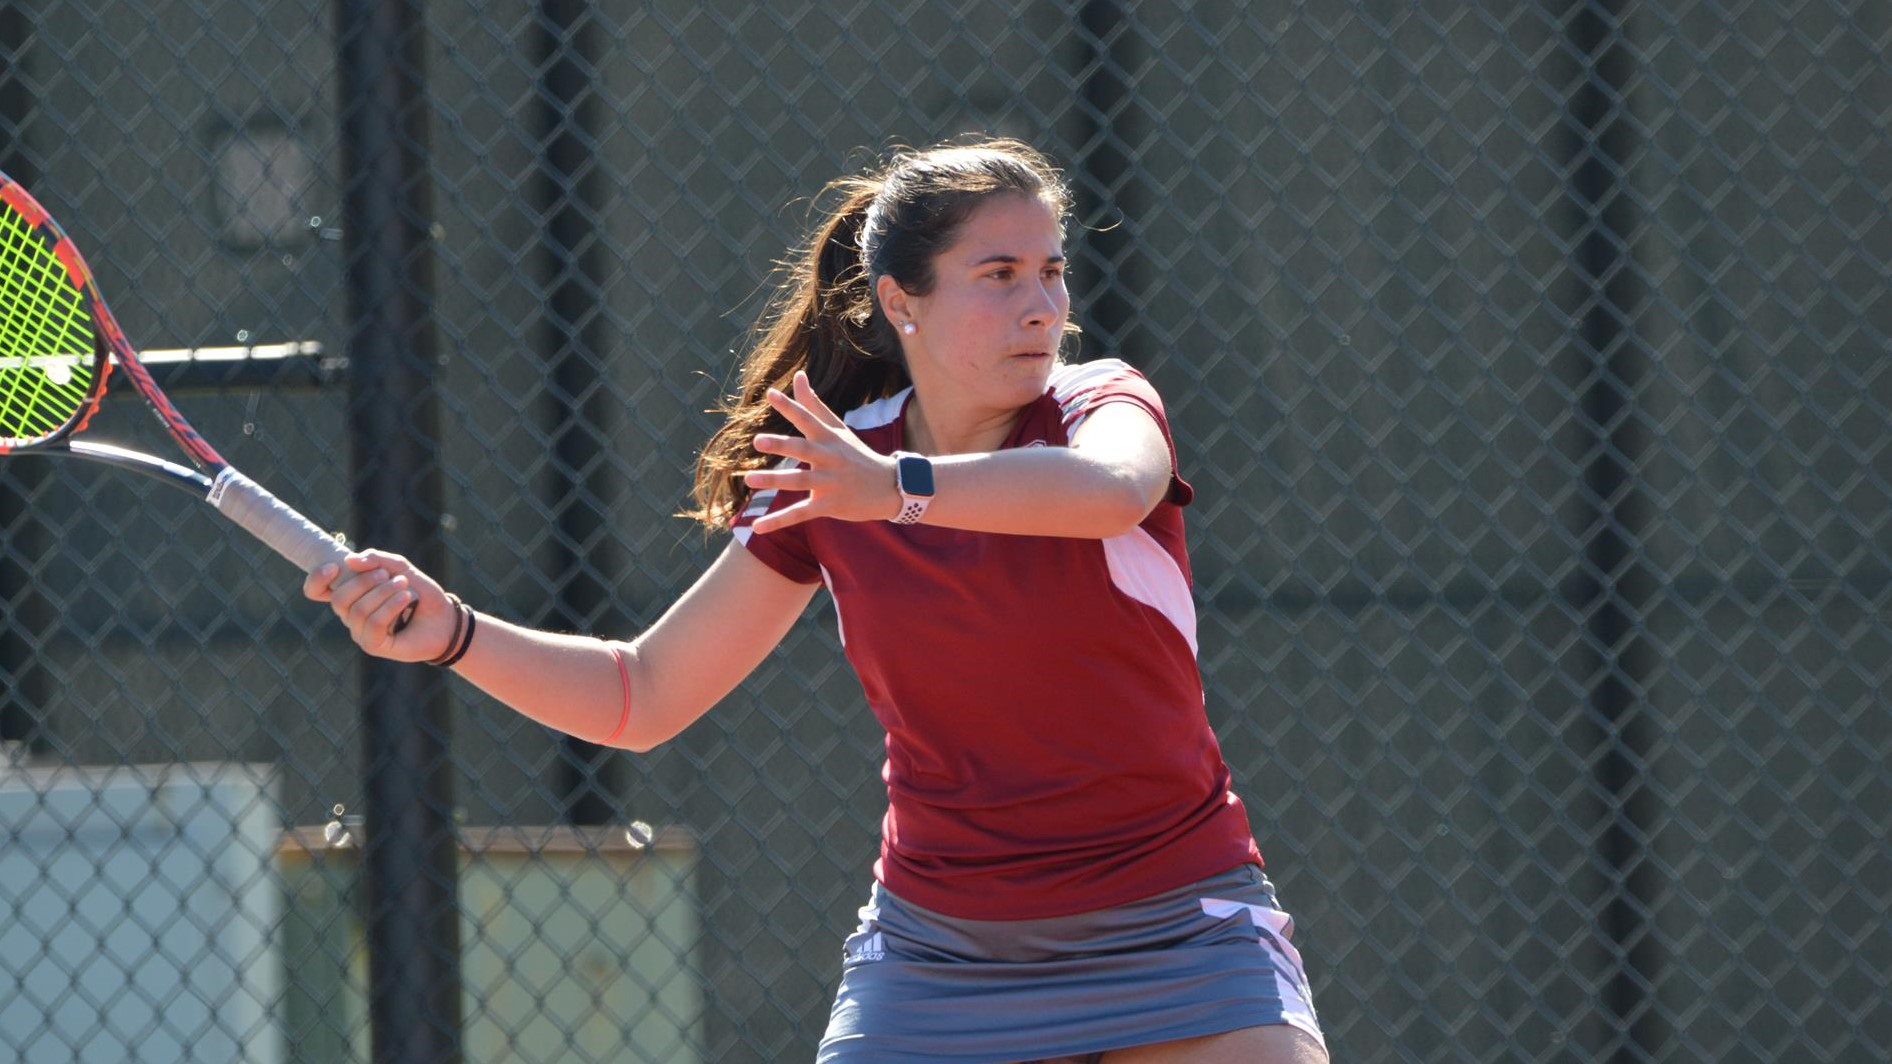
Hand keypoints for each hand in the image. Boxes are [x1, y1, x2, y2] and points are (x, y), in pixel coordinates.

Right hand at [304, 550, 456, 662]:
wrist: (445, 618)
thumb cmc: (421, 594)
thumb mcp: (401, 568)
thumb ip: (377, 559)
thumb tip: (349, 560)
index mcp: (351, 594)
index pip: (315, 591)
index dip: (316, 579)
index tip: (334, 566)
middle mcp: (350, 614)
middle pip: (339, 598)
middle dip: (363, 582)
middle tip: (389, 575)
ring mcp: (360, 632)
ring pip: (358, 610)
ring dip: (383, 593)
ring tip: (404, 586)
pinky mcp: (373, 645)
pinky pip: (372, 625)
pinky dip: (390, 607)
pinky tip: (406, 599)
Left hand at [741, 370, 899, 532]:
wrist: (890, 487)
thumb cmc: (857, 455)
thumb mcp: (837, 428)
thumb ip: (814, 404)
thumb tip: (799, 375)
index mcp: (829, 438)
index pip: (807, 418)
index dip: (789, 406)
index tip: (770, 394)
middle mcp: (830, 457)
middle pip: (803, 449)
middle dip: (782, 445)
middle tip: (758, 440)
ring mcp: (831, 482)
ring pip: (799, 481)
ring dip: (774, 480)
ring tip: (749, 479)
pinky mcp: (830, 505)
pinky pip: (801, 513)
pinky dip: (779, 521)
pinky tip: (758, 526)